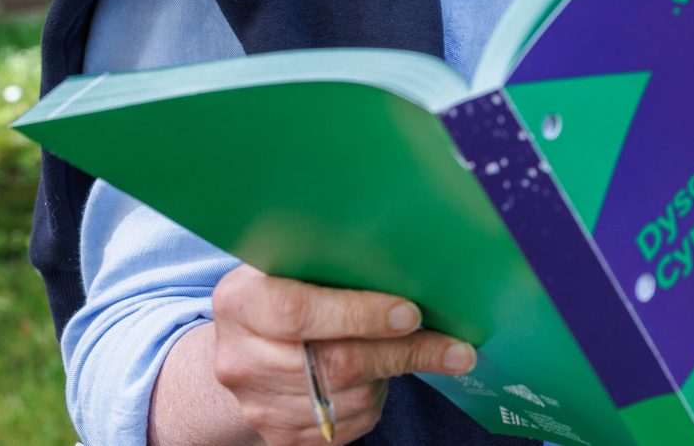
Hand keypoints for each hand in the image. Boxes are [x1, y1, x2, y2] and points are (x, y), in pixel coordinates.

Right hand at [207, 264, 476, 444]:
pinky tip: (378, 378)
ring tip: (403, 351)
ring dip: (389, 377)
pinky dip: (374, 402)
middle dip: (401, 353)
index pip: (298, 312)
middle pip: (334, 363)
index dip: (359, 314)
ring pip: (348, 399)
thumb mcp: (294, 265)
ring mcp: (256, 404)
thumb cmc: (286, 291)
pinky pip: (346, 427)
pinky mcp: (278, 437)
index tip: (410, 313)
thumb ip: (336, 265)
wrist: (244, 349)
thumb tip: (414, 266)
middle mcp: (240, 358)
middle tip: (453, 348)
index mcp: (241, 302)